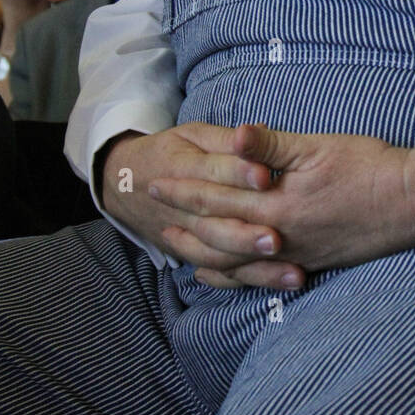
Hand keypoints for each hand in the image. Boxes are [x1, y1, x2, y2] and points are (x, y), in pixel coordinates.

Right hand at [100, 124, 303, 284]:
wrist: (123, 182)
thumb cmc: (170, 152)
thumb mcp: (192, 135)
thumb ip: (226, 139)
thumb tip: (259, 131)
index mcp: (183, 169)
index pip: (213, 173)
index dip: (239, 174)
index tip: (266, 178)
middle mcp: (182, 209)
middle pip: (214, 224)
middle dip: (246, 234)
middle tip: (277, 239)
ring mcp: (186, 236)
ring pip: (217, 256)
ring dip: (254, 266)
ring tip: (291, 272)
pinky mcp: (191, 254)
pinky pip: (219, 272)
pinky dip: (247, 281)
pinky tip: (278, 282)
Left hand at [152, 126, 414, 288]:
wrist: (413, 202)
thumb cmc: (370, 166)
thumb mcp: (319, 146)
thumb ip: (273, 146)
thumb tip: (236, 135)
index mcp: (278, 202)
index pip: (218, 195)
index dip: (185, 188)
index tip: (155, 181)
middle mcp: (280, 234)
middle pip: (217, 231)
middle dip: (181, 220)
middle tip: (150, 212)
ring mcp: (294, 253)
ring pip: (232, 260)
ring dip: (199, 250)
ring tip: (172, 243)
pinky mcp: (310, 263)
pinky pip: (258, 276)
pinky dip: (231, 275)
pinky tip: (217, 271)